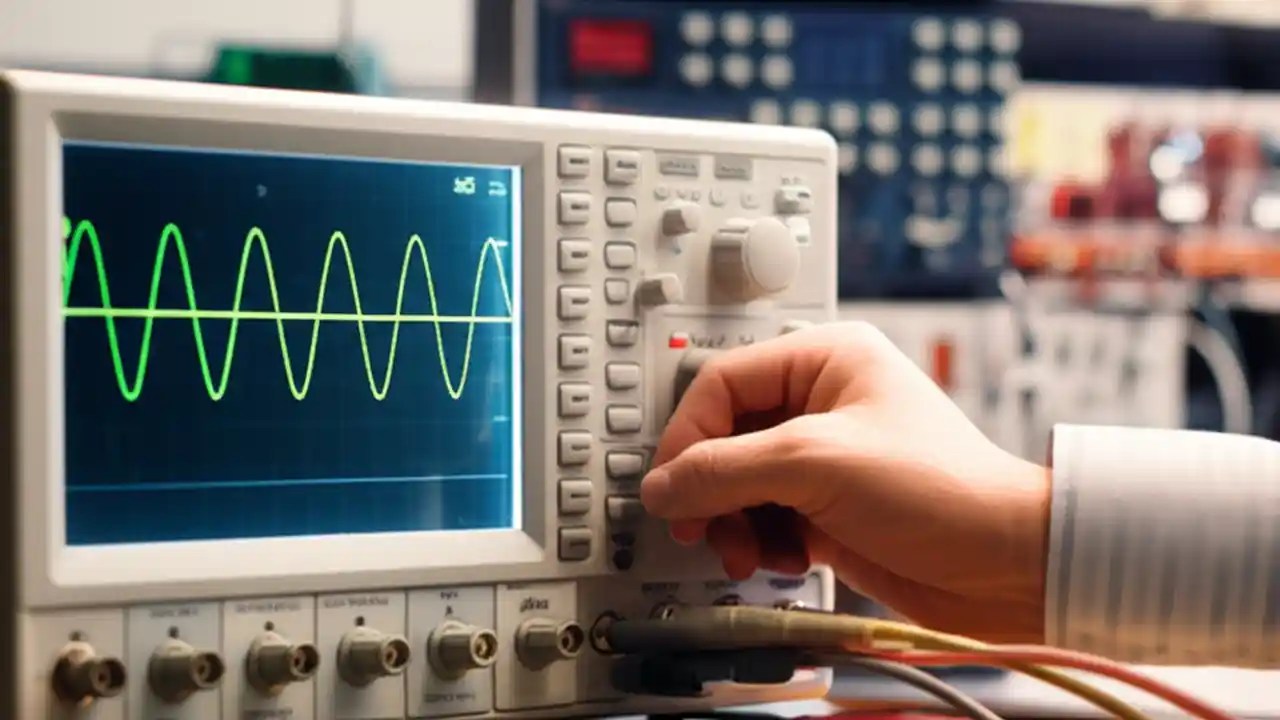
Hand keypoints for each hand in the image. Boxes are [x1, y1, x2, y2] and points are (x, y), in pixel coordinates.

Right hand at [640, 321, 1050, 642]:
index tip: (669, 485)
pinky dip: (761, 544)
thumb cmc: (943, 490)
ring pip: (738, 483)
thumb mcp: (816, 463)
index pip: (721, 382)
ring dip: (733, 523)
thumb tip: (662, 485)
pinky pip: (764, 519)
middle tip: (697, 525)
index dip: (687, 435)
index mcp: (824, 358)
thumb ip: (724, 470)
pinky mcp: (827, 507)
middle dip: (711, 488)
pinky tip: (786, 561)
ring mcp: (822, 458)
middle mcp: (820, 402)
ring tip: (749, 552)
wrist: (1006, 567)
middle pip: (724, 436)